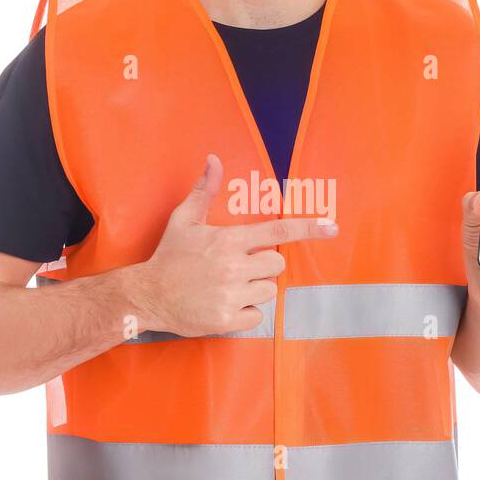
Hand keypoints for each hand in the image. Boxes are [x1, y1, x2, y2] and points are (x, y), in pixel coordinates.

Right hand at [131, 153, 338, 336]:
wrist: (147, 295)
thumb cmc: (169, 256)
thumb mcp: (184, 219)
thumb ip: (204, 191)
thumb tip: (214, 159)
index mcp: (228, 240)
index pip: (278, 232)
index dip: (309, 228)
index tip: (331, 227)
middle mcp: (234, 267)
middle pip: (278, 265)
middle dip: (265, 265)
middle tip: (239, 267)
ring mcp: (231, 295)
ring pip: (268, 290)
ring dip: (254, 289)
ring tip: (226, 287)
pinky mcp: (227, 320)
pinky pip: (256, 315)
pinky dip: (245, 312)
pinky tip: (223, 305)